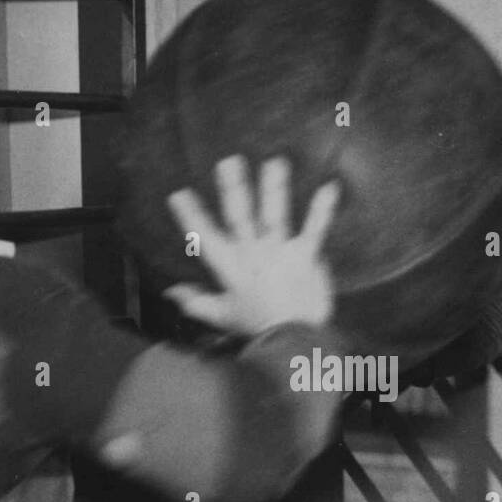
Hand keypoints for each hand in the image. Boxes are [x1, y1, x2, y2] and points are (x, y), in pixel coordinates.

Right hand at [162, 155, 338, 335]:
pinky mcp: (306, 257)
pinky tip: (331, 187)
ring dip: (275, 189)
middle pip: (240, 218)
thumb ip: (196, 302)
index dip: (191, 217)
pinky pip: (315, 230)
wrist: (292, 341)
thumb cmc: (256, 326)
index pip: (206, 238)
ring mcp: (280, 254)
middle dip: (234, 189)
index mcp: (230, 267)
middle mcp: (253, 255)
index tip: (179, 193)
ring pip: (274, 216)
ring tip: (276, 162)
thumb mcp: (221, 316)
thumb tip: (171, 292)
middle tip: (229, 161)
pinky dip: (323, 210)